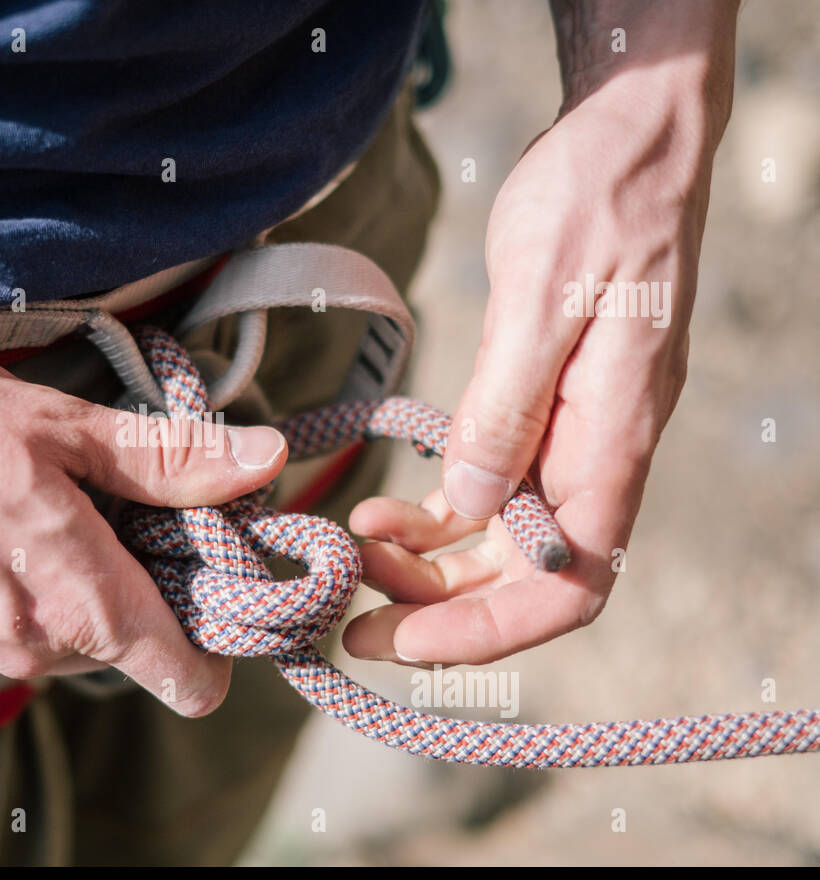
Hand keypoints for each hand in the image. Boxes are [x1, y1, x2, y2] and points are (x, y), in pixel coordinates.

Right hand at [0, 340, 287, 715]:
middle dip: (138, 584)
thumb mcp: (52, 422)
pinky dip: (18, 591)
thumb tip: (263, 459)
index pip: (184, 673)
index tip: (214, 585)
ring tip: (41, 503)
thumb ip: (164, 457)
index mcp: (76, 600)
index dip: (214, 638)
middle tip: (116, 502)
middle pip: (126, 643)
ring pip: (66, 637)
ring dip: (74, 584)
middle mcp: (29, 647)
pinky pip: (7, 632)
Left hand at [344, 29, 734, 665]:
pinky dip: (438, 512)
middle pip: (527, 576)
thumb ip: (505, 411)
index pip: (570, 581)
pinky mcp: (543, 408)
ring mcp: (572, 434)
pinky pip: (492, 487)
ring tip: (355, 555)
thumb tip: (469, 508)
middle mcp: (599, 452)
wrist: (626, 139)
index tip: (405, 640)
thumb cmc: (594, 204)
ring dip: (432, 564)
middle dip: (441, 609)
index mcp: (614, 438)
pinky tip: (384, 509)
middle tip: (352, 621)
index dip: (490, 630)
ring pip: (503, 540)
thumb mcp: (540, 302)